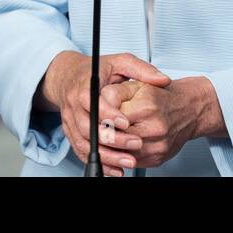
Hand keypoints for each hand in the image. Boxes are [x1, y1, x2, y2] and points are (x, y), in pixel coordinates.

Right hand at [38, 51, 169, 176]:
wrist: (68, 77)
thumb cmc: (97, 70)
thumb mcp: (120, 62)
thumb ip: (142, 69)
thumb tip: (163, 80)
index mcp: (84, 87)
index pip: (93, 102)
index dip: (109, 114)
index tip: (127, 123)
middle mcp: (73, 106)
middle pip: (88, 128)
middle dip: (112, 139)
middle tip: (136, 144)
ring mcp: (70, 122)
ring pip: (84, 144)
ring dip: (106, 156)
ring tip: (128, 162)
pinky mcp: (71, 134)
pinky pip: (81, 152)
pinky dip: (98, 163)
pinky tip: (115, 170)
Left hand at [101, 76, 216, 168]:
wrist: (189, 108)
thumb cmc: (163, 95)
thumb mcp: (138, 84)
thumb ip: (116, 91)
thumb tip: (98, 101)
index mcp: (147, 106)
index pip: (112, 118)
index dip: (102, 117)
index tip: (99, 116)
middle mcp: (154, 127)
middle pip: (116, 138)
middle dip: (105, 134)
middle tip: (102, 128)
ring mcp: (157, 145)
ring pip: (122, 153)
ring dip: (113, 147)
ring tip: (111, 136)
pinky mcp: (157, 158)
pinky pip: (133, 161)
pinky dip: (125, 155)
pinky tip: (124, 145)